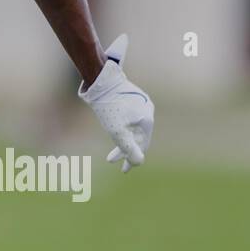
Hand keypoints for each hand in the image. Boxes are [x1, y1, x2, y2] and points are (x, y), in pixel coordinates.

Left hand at [78, 34, 153, 172]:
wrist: (101, 80)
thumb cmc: (108, 107)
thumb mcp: (117, 132)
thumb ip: (129, 148)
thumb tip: (139, 163)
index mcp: (147, 119)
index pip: (142, 146)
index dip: (131, 159)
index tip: (124, 170)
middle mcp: (148, 110)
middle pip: (138, 136)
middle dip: (126, 150)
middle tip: (113, 160)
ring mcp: (142, 102)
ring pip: (134, 126)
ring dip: (125, 138)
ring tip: (113, 146)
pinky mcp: (133, 96)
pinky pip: (131, 116)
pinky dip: (125, 125)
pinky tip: (117, 127)